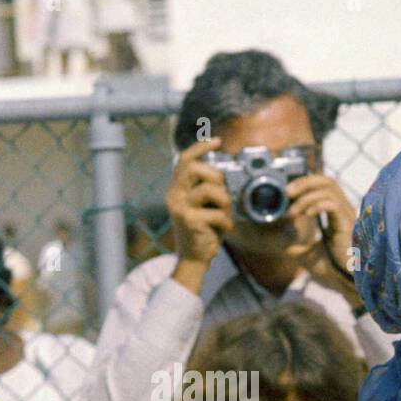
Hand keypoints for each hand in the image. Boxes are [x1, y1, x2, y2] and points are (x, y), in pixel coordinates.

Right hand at [165, 138, 232, 267]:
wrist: (193, 260)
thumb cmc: (202, 231)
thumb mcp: (202, 206)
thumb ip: (206, 189)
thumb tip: (220, 172)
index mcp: (176, 190)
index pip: (184, 160)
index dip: (200, 147)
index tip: (217, 140)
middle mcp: (174, 196)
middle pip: (196, 168)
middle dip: (216, 177)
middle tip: (221, 194)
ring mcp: (180, 208)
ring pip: (209, 189)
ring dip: (224, 202)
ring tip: (224, 215)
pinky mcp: (189, 221)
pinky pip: (217, 213)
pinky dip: (226, 222)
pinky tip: (223, 229)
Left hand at [287, 173, 359, 304]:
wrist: (344, 286)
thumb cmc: (332, 272)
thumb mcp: (307, 255)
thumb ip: (297, 246)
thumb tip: (283, 243)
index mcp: (336, 215)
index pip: (323, 186)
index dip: (305, 184)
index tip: (287, 193)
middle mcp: (343, 212)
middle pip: (327, 180)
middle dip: (304, 182)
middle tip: (286, 192)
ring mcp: (347, 217)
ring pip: (329, 189)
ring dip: (306, 196)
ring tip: (292, 212)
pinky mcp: (347, 225)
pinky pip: (332, 204)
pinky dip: (316, 205)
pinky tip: (305, 215)